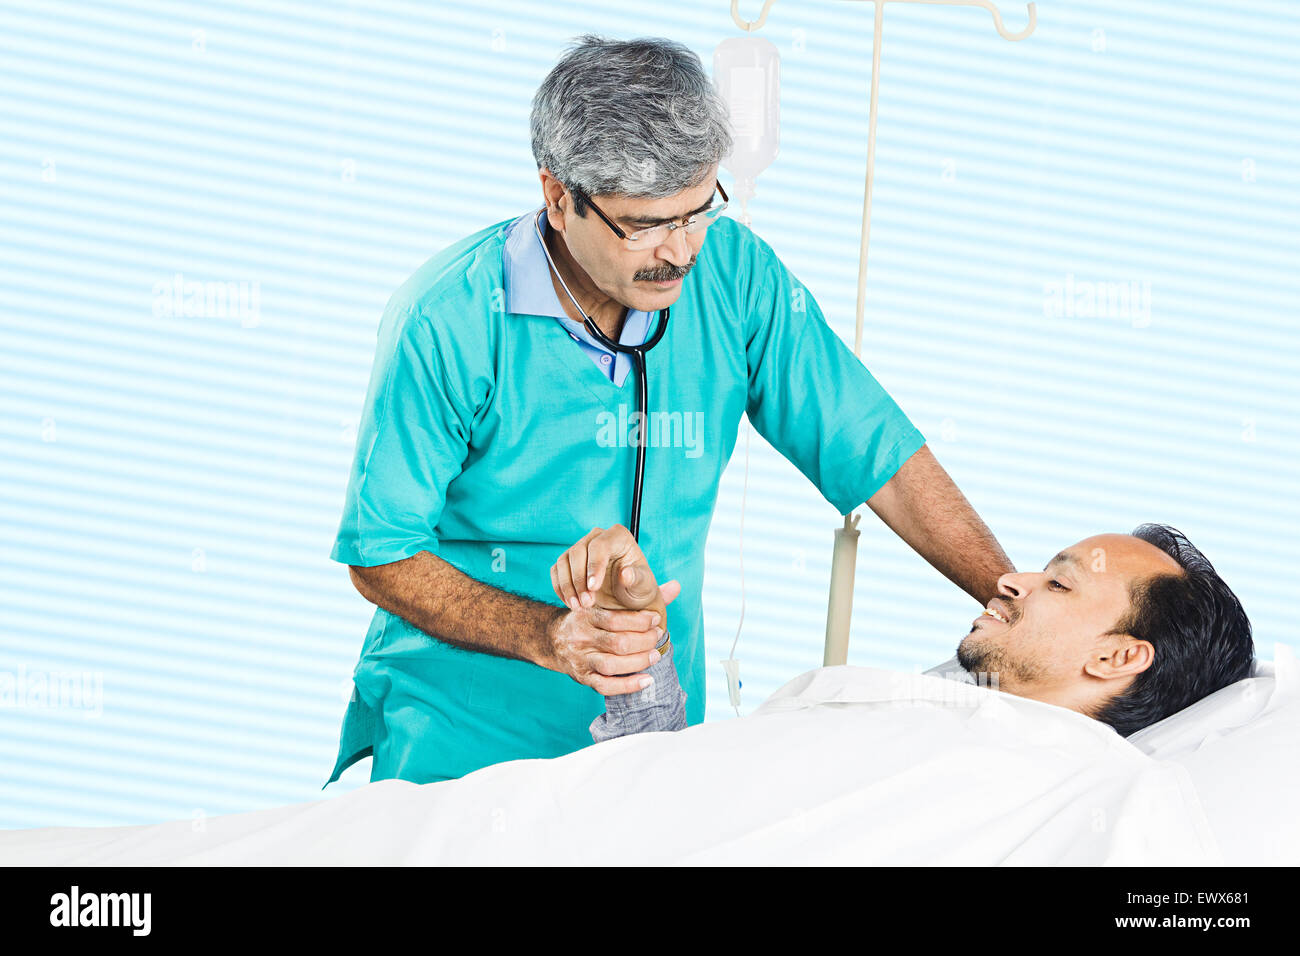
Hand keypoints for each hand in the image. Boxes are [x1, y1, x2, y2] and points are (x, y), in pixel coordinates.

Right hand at [546, 525, 681, 693]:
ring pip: (611, 665)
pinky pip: (605, 686)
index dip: (639, 621)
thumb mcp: (604, 604)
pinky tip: (647, 680)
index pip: (614, 619)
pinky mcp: (583, 678)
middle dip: (643, 641)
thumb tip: (675, 587)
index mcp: (586, 615)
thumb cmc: (589, 621)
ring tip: (655, 655)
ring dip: (639, 661)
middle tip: (658, 637)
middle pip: (617, 643)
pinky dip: (628, 685)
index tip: (656, 619)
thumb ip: (639, 597)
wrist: (552, 640)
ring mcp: (581, 659)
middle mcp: (582, 638)